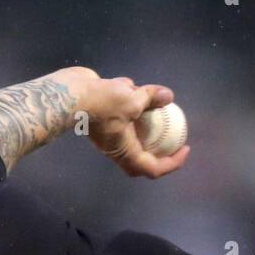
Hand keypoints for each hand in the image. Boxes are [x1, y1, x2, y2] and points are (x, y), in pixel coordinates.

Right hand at [72, 71, 189, 178]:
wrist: (69, 94)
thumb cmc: (102, 104)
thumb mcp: (131, 100)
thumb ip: (150, 99)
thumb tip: (168, 96)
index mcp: (125, 152)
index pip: (153, 169)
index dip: (172, 163)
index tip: (184, 148)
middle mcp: (116, 148)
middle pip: (141, 158)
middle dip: (158, 150)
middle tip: (171, 137)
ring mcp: (107, 135)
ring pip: (130, 133)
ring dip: (143, 120)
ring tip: (152, 102)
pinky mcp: (101, 120)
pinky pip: (118, 116)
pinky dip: (127, 103)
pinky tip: (130, 85)